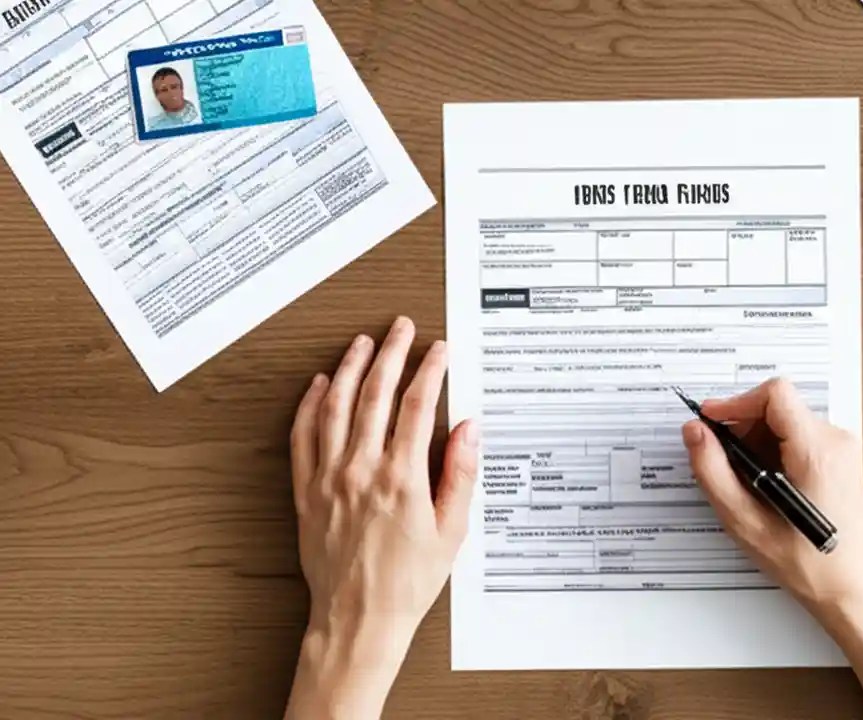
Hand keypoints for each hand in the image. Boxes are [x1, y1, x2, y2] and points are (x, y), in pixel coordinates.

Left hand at [286, 317, 477, 718]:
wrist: (359, 619)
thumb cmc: (408, 582)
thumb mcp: (452, 532)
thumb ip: (461, 475)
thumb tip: (467, 429)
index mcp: (402, 478)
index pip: (416, 406)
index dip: (429, 371)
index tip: (438, 350)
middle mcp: (362, 471)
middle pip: (375, 395)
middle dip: (390, 354)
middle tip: (400, 328)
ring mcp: (330, 479)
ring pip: (336, 408)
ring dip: (350, 369)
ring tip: (362, 343)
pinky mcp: (307, 493)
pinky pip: (303, 438)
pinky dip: (310, 406)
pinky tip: (319, 386)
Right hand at [681, 378, 862, 620]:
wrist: (852, 587)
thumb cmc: (810, 564)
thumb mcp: (746, 522)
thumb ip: (713, 471)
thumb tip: (695, 434)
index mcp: (815, 452)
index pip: (774, 394)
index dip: (735, 403)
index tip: (711, 422)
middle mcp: (834, 442)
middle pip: (776, 406)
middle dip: (742, 428)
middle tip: (725, 465)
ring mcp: (840, 449)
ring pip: (784, 421)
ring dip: (756, 443)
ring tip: (749, 485)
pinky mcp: (838, 458)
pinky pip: (796, 437)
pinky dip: (773, 452)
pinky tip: (767, 487)